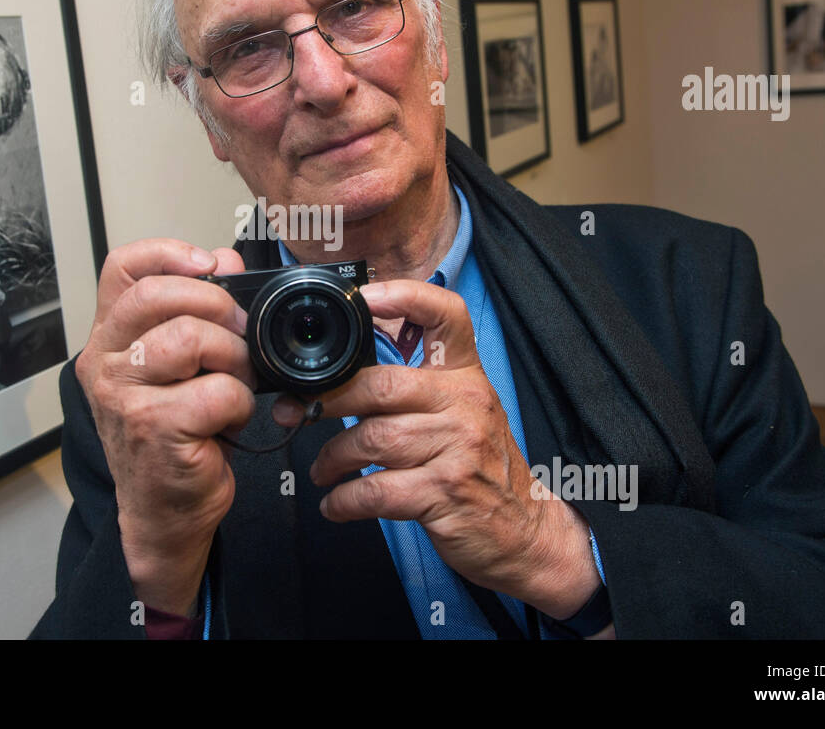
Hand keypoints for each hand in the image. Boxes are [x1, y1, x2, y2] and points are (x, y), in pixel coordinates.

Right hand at [75, 238, 253, 615]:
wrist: (164, 511)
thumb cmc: (174, 435)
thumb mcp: (180, 366)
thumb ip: (196, 310)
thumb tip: (225, 260)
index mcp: (109, 337)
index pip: (123, 269)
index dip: (168, 253)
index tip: (208, 263)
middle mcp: (105, 362)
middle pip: (158, 296)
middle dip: (216, 305)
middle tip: (239, 331)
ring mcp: (124, 396)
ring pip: (191, 338)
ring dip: (233, 356)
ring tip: (235, 379)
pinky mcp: (155, 429)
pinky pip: (217, 391)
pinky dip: (238, 402)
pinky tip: (229, 417)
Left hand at [279, 278, 602, 621]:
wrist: (524, 529)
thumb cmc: (479, 466)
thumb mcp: (462, 412)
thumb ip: (413, 388)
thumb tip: (339, 381)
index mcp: (466, 376)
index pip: (445, 315)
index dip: (403, 296)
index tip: (361, 299)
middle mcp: (465, 403)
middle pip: (381, 385)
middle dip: (329, 400)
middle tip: (300, 413)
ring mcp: (458, 448)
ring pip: (373, 439)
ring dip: (333, 457)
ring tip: (324, 469)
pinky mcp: (445, 493)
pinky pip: (376, 491)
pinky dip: (344, 500)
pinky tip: (336, 503)